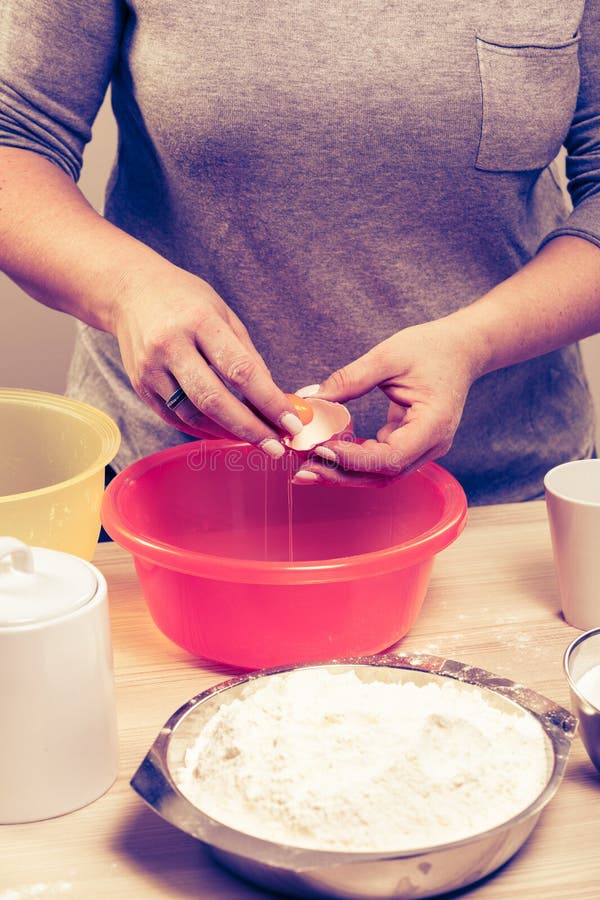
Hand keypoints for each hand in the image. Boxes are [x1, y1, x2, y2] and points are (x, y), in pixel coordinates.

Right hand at [112, 261, 304, 454]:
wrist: (130, 291)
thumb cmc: (185, 300)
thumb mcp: (224, 314)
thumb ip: (248, 355)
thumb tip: (274, 398)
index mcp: (199, 321)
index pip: (240, 370)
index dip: (269, 401)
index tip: (292, 423)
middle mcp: (170, 346)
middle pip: (214, 400)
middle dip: (250, 428)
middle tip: (277, 447)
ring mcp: (151, 369)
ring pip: (193, 415)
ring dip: (229, 432)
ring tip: (256, 439)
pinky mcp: (140, 386)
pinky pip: (175, 418)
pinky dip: (204, 430)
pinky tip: (226, 432)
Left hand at [293, 314, 483, 484]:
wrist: (463, 348)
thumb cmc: (432, 347)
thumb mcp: (388, 356)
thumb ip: (351, 379)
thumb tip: (313, 398)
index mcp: (433, 425)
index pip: (390, 457)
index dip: (354, 459)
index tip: (321, 449)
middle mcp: (432, 445)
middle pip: (383, 474)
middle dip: (341, 475)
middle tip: (303, 470)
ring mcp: (425, 448)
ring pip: (381, 473)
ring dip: (345, 472)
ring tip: (309, 467)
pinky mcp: (413, 443)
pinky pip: (381, 460)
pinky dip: (355, 459)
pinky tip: (328, 451)